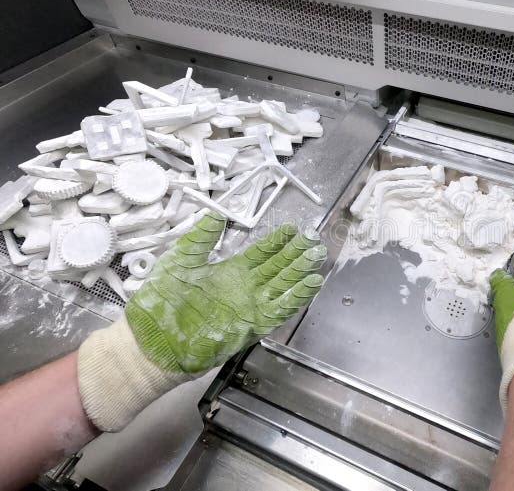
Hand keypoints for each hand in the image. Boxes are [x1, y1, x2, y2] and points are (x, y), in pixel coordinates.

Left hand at [78, 213, 325, 430]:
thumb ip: (201, 239)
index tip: (292, 228)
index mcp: (229, 271)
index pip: (261, 253)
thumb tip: (218, 214)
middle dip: (296, 253)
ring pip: (283, 285)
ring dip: (300, 272)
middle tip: (313, 238)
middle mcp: (244, 287)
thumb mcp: (180, 260)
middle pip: (278, 267)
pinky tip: (311, 284)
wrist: (154, 340)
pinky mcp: (253, 325)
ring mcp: (251, 306)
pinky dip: (296, 297)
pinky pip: (280, 309)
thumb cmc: (162, 301)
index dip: (277, 241)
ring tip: (317, 256)